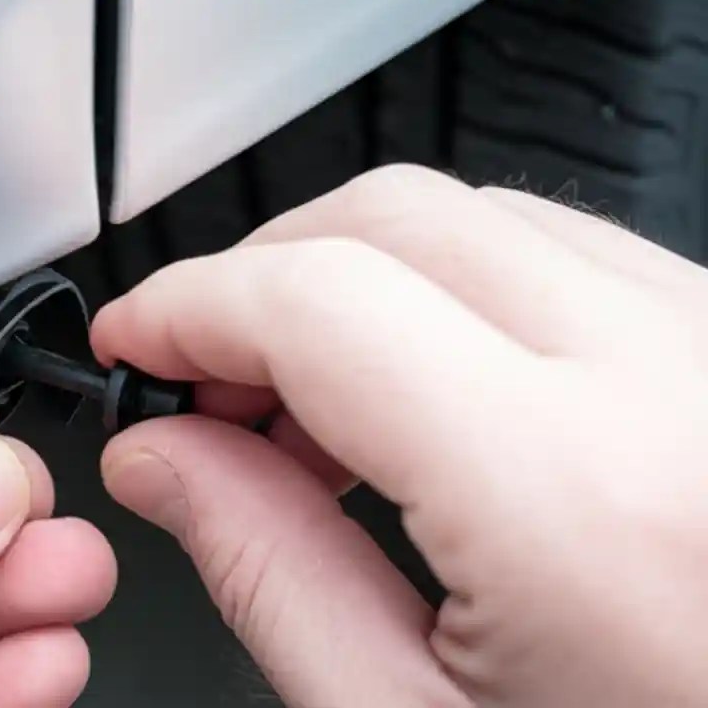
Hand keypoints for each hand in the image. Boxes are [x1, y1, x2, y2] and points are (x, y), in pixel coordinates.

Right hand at [92, 165, 707, 707]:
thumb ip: (266, 572)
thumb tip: (164, 460)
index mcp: (576, 498)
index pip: (317, 302)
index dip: (187, 304)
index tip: (137, 341)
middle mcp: (678, 388)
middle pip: (391, 218)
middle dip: (257, 279)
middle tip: (203, 384)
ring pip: (480, 220)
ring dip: (355, 284)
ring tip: (309, 409)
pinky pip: (566, 258)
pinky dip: (453, 296)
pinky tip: (420, 399)